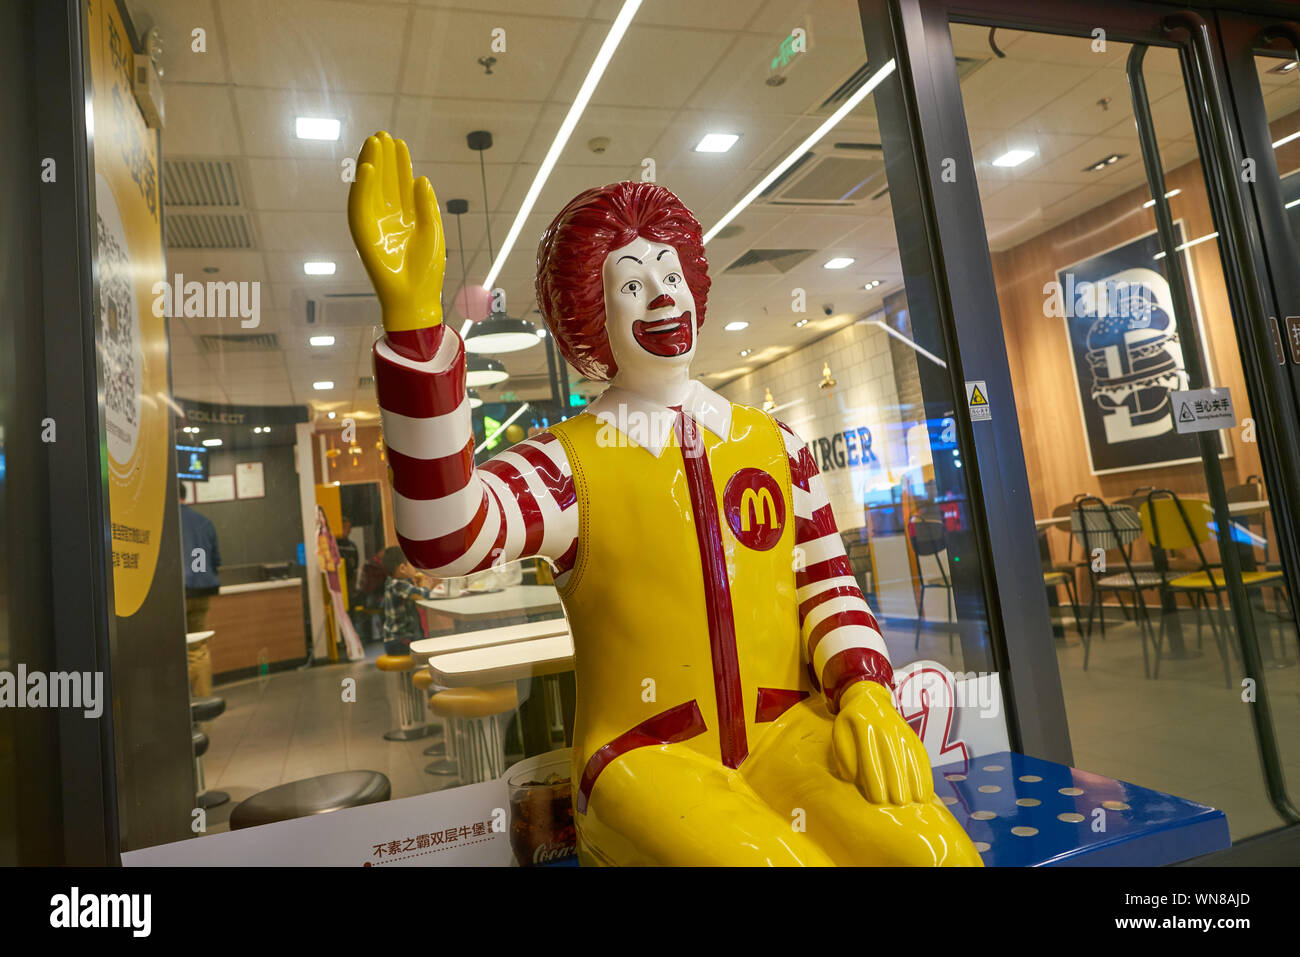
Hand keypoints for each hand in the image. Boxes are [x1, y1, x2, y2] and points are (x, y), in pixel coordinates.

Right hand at [347, 131, 445, 332]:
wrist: (417, 297)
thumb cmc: (426, 270)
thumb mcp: (432, 232)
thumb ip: (426, 205)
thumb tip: (422, 179)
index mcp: (406, 217)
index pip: (401, 185)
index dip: (399, 164)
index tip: (399, 143)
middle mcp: (389, 217)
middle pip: (384, 182)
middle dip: (383, 158)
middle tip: (382, 134)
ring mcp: (376, 225)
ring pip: (370, 189)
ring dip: (370, 166)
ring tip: (373, 143)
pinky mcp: (365, 235)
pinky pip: (360, 207)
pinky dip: (363, 188)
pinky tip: (369, 169)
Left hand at [831, 680, 934, 804]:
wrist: (867, 699)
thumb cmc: (850, 724)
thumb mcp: (840, 733)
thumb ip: (844, 755)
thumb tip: (853, 778)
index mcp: (863, 725)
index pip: (870, 756)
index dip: (875, 779)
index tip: (877, 799)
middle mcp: (885, 726)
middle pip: (893, 757)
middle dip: (897, 781)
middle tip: (898, 802)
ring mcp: (901, 729)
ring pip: (910, 756)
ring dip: (916, 779)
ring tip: (917, 800)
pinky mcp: (912, 734)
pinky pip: (921, 755)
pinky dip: (925, 773)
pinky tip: (926, 790)